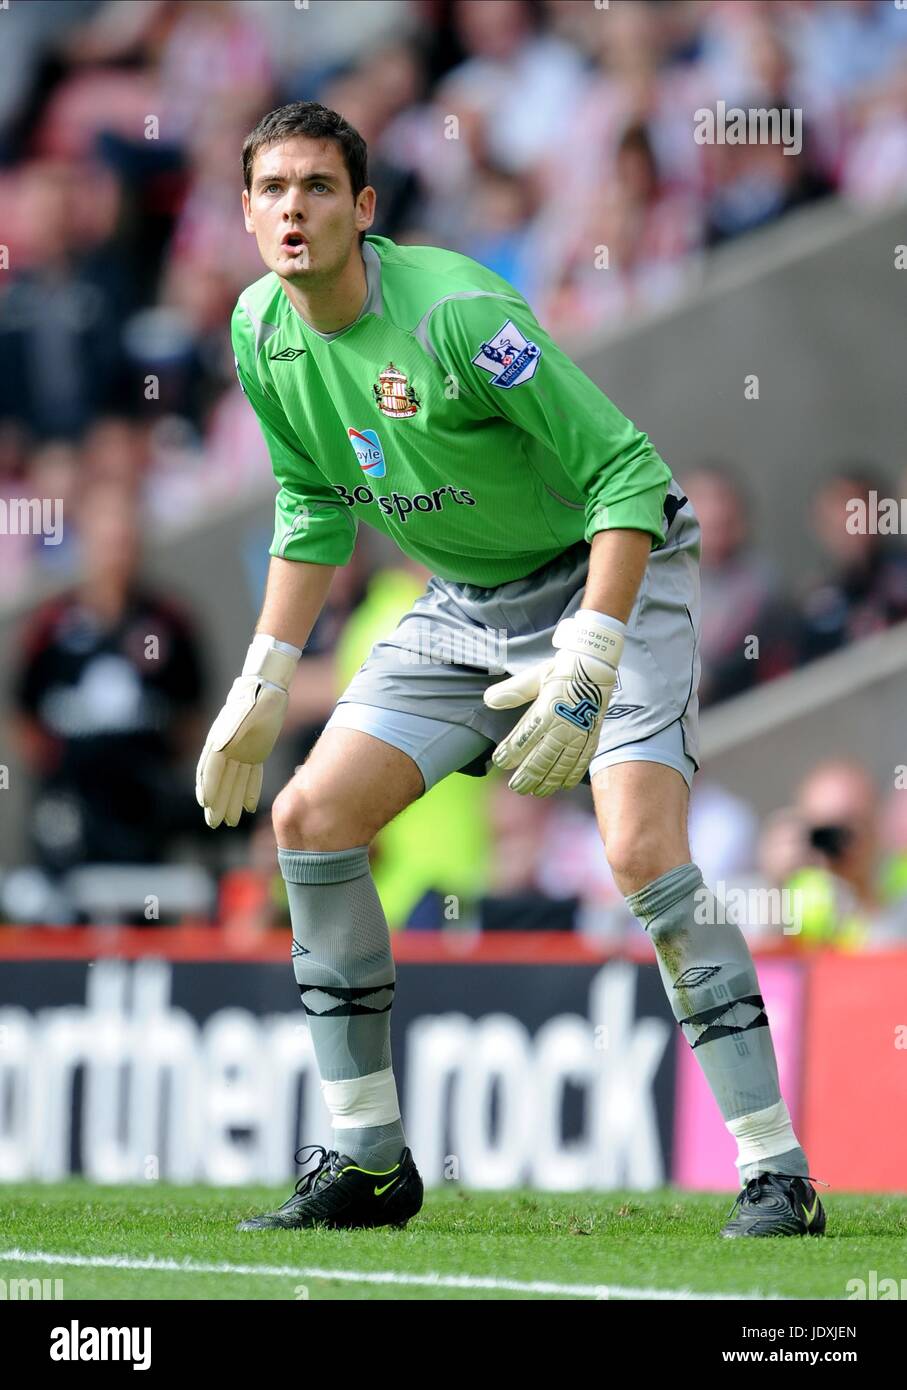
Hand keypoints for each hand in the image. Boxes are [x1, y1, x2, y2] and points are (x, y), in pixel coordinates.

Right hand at [195, 634, 299, 827]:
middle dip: (217, 803)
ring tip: (231, 822)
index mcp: (220, 740)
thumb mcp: (245, 713)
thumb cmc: (255, 698)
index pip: (211, 769)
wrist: (268, 686)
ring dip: (232, 801)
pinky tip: (249, 807)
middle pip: (221, 781)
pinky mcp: (255, 752)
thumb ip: (231, 731)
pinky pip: (251, 776)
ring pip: (235, 782)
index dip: (209, 787)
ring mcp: (241, 752)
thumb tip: (218, 749)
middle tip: (215, 823)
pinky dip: (250, 791)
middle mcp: (227, 749)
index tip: (206, 804)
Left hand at [483, 611, 622, 795]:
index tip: (500, 762)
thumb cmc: (562, 669)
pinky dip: (572, 775)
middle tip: (516, 787)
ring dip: (548, 780)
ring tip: (536, 792)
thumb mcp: (535, 676)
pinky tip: (563, 785)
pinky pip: (582, 761)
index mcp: (547, 711)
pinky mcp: (592, 736)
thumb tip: (489, 700)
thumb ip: (513, 691)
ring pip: (561, 765)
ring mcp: (580, 734)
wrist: (596, 665)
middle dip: (527, 775)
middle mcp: (563, 726)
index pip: (524, 738)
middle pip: (542, 758)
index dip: (511, 752)